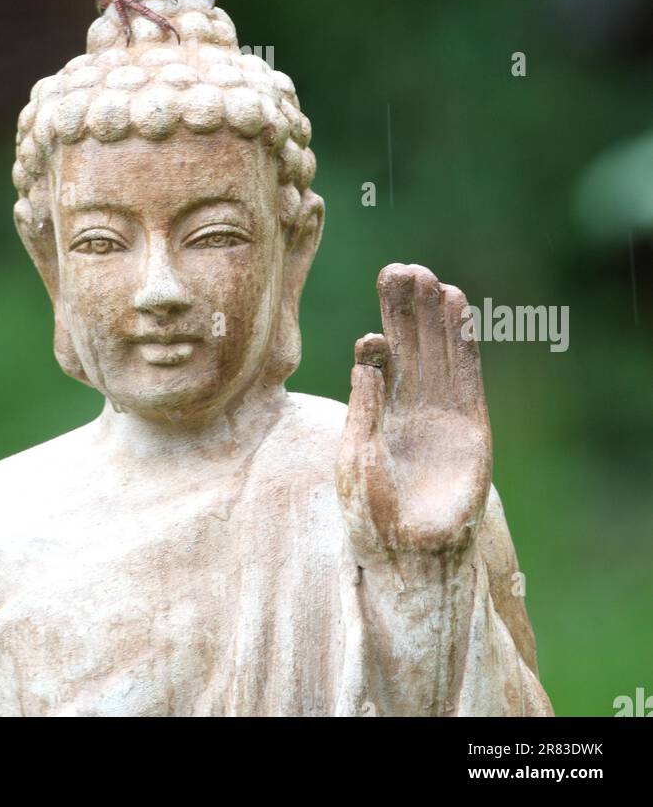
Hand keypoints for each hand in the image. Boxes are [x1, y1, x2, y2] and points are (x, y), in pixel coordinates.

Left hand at [336, 263, 491, 562]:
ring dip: (435, 316)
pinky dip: (464, 341)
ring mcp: (442, 412)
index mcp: (375, 411)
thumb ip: (362, 410)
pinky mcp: (472, 425)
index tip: (371, 339)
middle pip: (410, 344)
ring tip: (430, 278)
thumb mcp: (356, 460)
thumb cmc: (372, 516)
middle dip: (405, 310)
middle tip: (400, 270)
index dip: (377, 344)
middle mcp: (410, 404)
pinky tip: (456, 308)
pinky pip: (468, 374)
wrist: (412, 556)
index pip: (377, 363)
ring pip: (439, 351)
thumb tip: (365, 358)